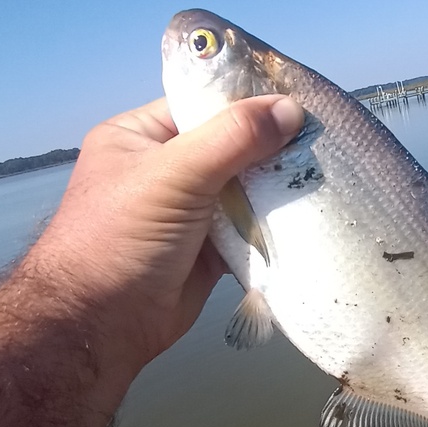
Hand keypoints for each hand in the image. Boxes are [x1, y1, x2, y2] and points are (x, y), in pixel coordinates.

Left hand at [20, 94, 303, 380]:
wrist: (101, 326)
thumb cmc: (122, 238)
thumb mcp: (174, 174)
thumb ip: (232, 138)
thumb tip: (292, 108)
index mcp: (139, 136)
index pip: (203, 104)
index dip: (249, 101)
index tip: (301, 100)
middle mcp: (164, 168)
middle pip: (230, 146)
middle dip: (272, 147)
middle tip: (323, 139)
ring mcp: (188, 211)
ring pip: (244, 188)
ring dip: (277, 187)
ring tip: (325, 173)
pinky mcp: (209, 248)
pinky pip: (249, 227)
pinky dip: (272, 224)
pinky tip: (310, 212)